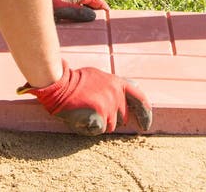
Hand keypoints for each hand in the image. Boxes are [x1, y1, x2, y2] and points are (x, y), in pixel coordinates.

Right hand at [18, 60, 152, 134]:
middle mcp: (116, 94)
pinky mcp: (100, 115)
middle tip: (96, 112)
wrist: (60, 84)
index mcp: (117, 83)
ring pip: (111, 126)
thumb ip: (112, 86)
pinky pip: (101, 129)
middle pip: (123, 117)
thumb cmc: (75, 80)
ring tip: (87, 112)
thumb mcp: (98, 76)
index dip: (145, 114)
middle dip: (113, 118)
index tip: (145, 125)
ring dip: (101, 123)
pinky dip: (93, 128)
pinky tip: (83, 118)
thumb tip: (121, 98)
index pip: (139, 99)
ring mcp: (109, 105)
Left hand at [52, 0, 109, 21]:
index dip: (101, 3)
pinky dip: (76, 0)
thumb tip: (92, 16)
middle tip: (101, 11)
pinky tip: (73, 7)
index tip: (107, 11)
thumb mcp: (61, 11)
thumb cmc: (42, 4)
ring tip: (89, 10)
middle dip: (96, 0)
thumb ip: (77, 13)